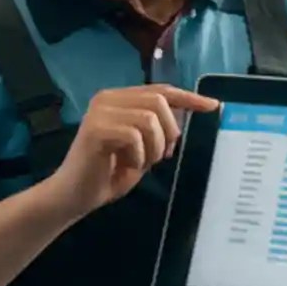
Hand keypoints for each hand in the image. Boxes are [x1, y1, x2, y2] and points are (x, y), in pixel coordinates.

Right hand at [47, 84, 219, 216]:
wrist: (74, 195)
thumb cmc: (108, 173)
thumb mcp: (143, 147)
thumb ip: (159, 128)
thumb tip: (188, 114)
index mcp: (118, 98)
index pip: (161, 90)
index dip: (189, 97)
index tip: (213, 105)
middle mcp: (107, 98)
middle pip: (158, 101)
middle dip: (169, 131)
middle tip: (162, 155)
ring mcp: (100, 111)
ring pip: (149, 119)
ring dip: (154, 147)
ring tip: (142, 162)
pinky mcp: (95, 129)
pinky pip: (134, 136)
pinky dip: (138, 156)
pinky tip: (127, 165)